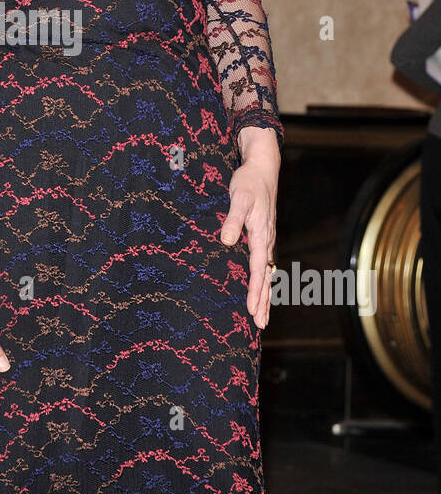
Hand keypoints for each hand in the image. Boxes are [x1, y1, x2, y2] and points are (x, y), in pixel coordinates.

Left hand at [219, 130, 278, 330]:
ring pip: (267, 273)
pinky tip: (261, 289)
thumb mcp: (238, 198)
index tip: (253, 311)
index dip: (255, 292)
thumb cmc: (249, 182)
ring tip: (262, 316)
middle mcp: (266, 241)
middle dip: (264, 301)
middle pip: (266, 277)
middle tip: (261, 324)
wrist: (263, 168)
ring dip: (266, 294)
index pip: (258, 271)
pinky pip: (264, 264)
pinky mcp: (263, 235)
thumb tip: (227, 242)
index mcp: (261, 235)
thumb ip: (233, 220)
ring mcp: (266, 239)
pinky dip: (264, 280)